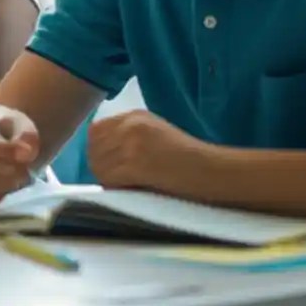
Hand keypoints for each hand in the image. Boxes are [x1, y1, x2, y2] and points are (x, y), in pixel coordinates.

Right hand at [0, 105, 38, 210]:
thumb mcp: (18, 124)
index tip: (25, 155)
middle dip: (5, 168)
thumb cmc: (3, 132)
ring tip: (17, 180)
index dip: (1, 148)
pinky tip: (3, 189)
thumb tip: (26, 153)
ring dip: (0, 184)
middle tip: (25, 170)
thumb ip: (25, 134)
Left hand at [87, 110, 214, 193]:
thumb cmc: (189, 160)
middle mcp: (130, 124)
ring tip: (126, 186)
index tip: (109, 166)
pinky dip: (114, 187)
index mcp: (135, 116)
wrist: (212, 170)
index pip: (96, 131)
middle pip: (94, 148)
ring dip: (107, 179)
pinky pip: (109, 177)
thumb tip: (103, 156)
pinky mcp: (135, 162)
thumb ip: (129, 138)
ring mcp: (131, 142)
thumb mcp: (156, 135)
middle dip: (101, 166)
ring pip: (99, 165)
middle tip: (117, 181)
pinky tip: (130, 190)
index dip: (98, 152)